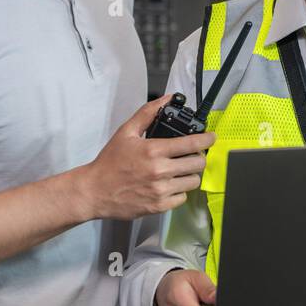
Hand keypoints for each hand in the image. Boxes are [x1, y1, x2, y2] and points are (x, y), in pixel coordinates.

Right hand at [77, 95, 214, 220]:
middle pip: (198, 163)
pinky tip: (169, 185)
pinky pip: (183, 198)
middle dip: (198, 157)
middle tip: (192, 156)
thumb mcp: (126, 132)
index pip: (192, 144)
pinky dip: (179, 191)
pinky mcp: (159, 206)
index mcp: (154, 150)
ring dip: (189, 174)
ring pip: (193, 181)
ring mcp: (160, 190)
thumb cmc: (110, 163)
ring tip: (179, 171)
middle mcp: (160, 171)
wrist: (94, 191)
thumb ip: (148, 113)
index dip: (207, 139)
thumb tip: (167, 99)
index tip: (211, 137)